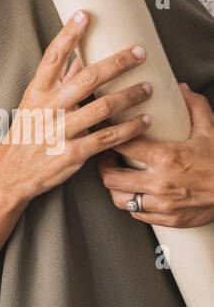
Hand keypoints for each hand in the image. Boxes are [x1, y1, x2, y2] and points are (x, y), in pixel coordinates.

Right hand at [0, 10, 153, 207]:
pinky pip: (107, 138)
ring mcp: (59, 132)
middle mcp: (47, 110)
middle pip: (86, 78)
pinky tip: (144, 120)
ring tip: (150, 87)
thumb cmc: (26, 137)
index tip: (84, 14)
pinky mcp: (71, 153)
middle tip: (139, 52)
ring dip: (130, 95)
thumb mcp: (34, 106)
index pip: (52, 59)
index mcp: (37, 94)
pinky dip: (129, 129)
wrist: (10, 176)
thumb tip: (78, 55)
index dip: (68, 35)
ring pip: (102, 107)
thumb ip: (59, 82)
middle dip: (117, 62)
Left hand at [97, 83, 213, 228]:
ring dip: (115, 188)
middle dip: (104, 166)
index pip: (123, 145)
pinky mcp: (167, 218)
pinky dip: (132, 204)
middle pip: (111, 177)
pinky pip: (137, 214)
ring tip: (117, 177)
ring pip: (119, 199)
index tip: (106, 132)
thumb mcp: (211, 131)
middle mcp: (159, 183)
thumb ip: (195, 108)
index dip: (110, 137)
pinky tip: (135, 194)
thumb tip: (181, 88)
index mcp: (167, 158)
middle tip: (106, 157)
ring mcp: (162, 204)